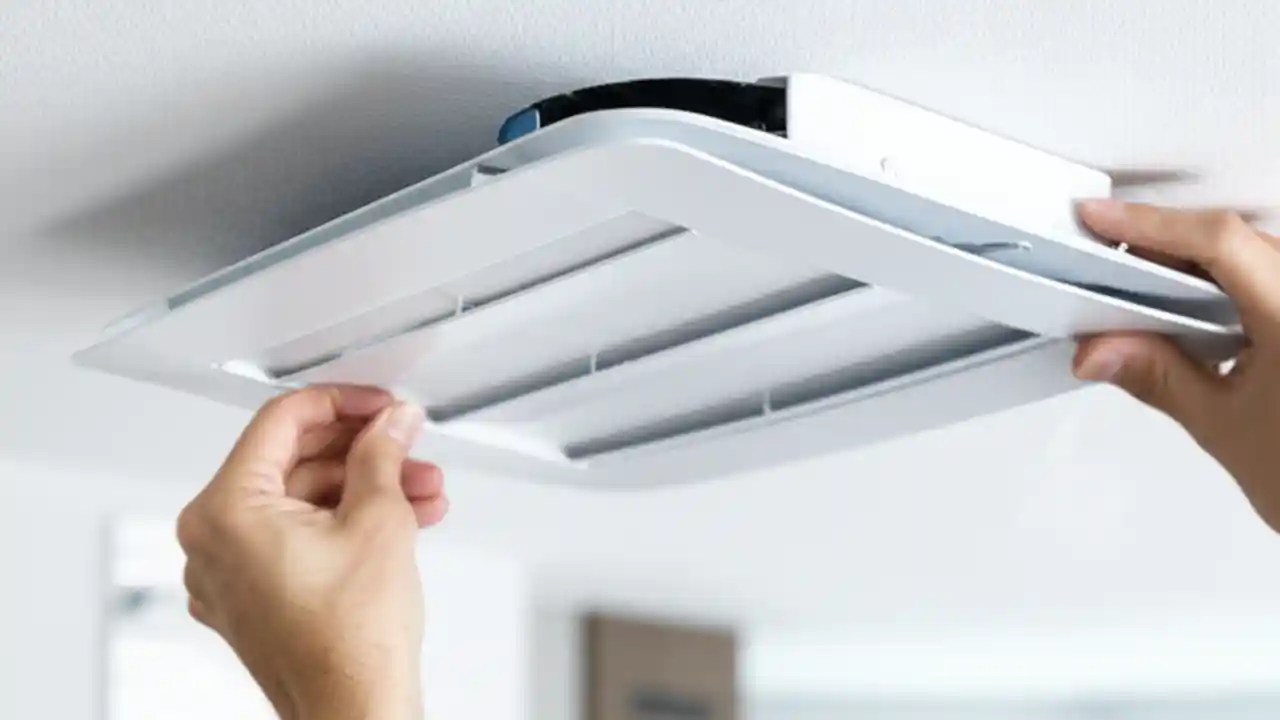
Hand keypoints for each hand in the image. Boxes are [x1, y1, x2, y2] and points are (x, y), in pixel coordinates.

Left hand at [176, 386, 447, 719]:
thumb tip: (389, 423)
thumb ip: (380, 454)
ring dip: (365, 489)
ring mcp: (229, 575)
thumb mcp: (378, 519)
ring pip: (302, 504)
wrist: (357, 711)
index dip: (341, 403)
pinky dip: (346, 524)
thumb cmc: (351, 642)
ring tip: (421, 489)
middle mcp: (212, 543)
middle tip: (407, 443)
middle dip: (363, 454)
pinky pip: (298, 539)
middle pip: (293, 464)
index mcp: (224, 513)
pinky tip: (401, 518)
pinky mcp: (254, 598)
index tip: (378, 404)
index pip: (281, 423)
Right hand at [1074, 200, 1279, 530]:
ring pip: (1262, 256)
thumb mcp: (1226, 429)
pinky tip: (1203, 312)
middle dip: (1168, 244)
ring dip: (1203, 265)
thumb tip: (1103, 349)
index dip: (1151, 224)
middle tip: (1109, 259)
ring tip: (1149, 292)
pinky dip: (1235, 285)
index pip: (1219, 242)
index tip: (1101, 220)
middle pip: (1238, 240)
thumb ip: (1159, 377)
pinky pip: (1276, 280)